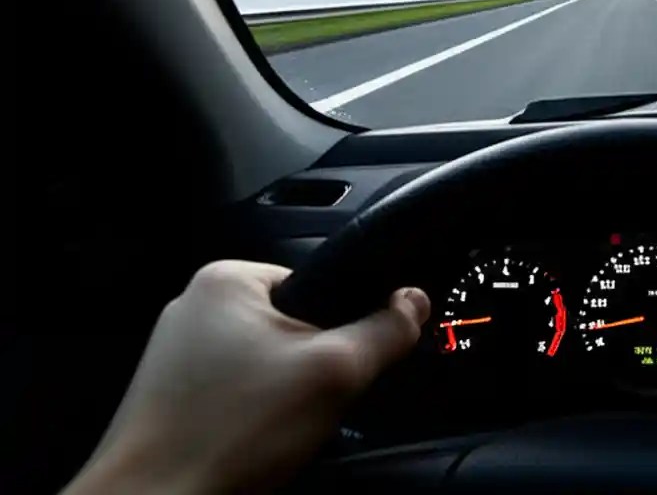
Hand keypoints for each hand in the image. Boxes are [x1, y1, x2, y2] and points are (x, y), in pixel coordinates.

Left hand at [63, 260, 430, 494]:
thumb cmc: (226, 436)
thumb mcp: (334, 374)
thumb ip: (385, 331)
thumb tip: (414, 302)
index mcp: (226, 279)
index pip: (320, 282)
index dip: (346, 325)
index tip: (343, 365)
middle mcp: (196, 309)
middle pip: (297, 328)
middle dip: (314, 370)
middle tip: (309, 405)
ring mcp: (179, 357)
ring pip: (271, 367)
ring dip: (288, 399)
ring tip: (277, 430)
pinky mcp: (175, 399)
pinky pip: (242, 396)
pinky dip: (259, 419)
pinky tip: (256, 445)